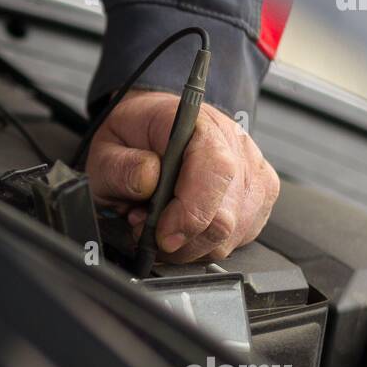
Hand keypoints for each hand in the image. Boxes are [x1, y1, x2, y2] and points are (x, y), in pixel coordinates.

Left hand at [86, 90, 279, 262]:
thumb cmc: (133, 139)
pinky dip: (204, 245)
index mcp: (197, 122)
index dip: (191, 212)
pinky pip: (237, 239)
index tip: (163, 234)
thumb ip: (121, 166)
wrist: (149, 133)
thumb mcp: (107, 149)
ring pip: (231, 235)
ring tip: (161, 223)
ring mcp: (251, 172)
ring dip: (190, 243)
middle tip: (148, 229)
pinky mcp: (258, 198)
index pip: (215, 168)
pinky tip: (182, 227)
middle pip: (226, 214)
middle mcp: (233, 143)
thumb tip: (148, 179)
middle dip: (182, 237)